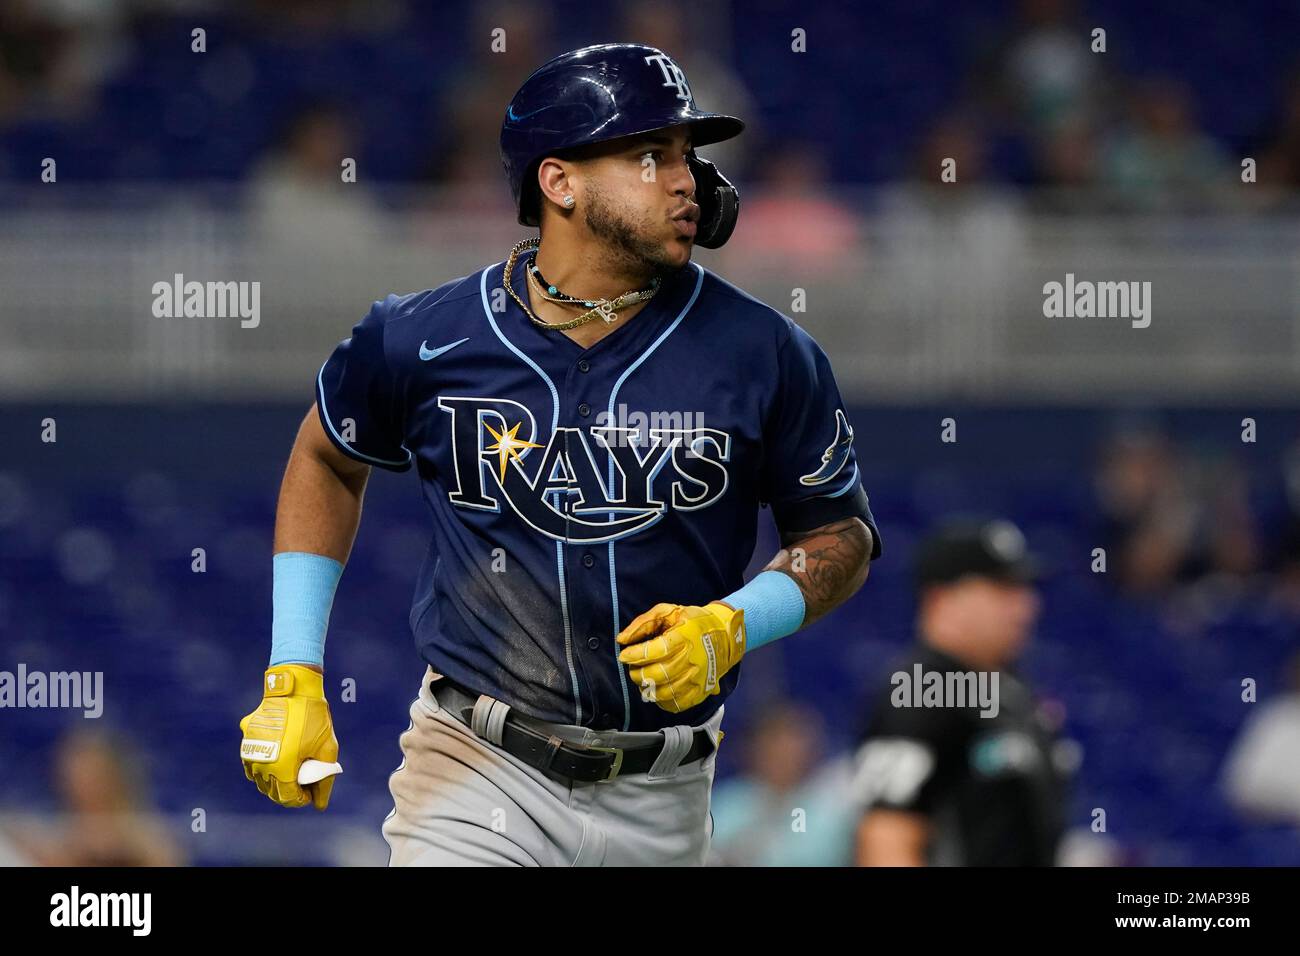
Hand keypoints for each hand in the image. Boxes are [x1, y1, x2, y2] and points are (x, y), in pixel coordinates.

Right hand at [239, 664, 339, 809]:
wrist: (294, 688)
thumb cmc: (313, 718)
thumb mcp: (327, 748)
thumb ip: (325, 780)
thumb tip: (320, 804)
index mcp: (282, 768)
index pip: (288, 798)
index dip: (301, 799)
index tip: (309, 793)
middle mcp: (261, 764)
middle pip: (272, 791)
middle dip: (289, 791)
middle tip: (303, 782)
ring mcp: (250, 751)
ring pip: (259, 779)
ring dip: (274, 781)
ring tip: (291, 770)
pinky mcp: (246, 740)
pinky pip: (251, 763)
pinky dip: (263, 767)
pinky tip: (277, 761)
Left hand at [617, 602, 745, 712]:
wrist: (726, 634)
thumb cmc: (695, 621)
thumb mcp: (669, 611)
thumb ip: (643, 623)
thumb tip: (622, 639)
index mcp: (684, 638)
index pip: (653, 652)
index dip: (634, 656)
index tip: (624, 655)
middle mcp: (692, 660)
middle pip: (656, 675)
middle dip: (637, 674)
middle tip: (633, 668)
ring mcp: (697, 678)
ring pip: (664, 692)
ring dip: (647, 688)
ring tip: (644, 679)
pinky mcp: (701, 691)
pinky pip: (677, 704)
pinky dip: (662, 701)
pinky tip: (657, 690)